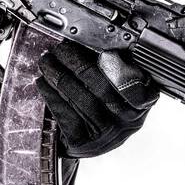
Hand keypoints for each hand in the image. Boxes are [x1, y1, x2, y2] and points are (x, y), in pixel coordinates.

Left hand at [35, 41, 158, 158]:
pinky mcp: (83, 142)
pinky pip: (66, 114)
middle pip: (102, 88)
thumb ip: (115, 67)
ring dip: (59, 76)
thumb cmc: (105, 106)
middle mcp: (127, 122)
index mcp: (141, 104)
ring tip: (47, 62)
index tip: (104, 53)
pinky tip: (44, 83)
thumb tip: (95, 42)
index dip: (120, 70)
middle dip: (77, 64)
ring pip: (80, 100)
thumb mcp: (119, 87)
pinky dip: (52, 95)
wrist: (93, 141)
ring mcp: (105, 134)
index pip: (136, 88)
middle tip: (61, 49)